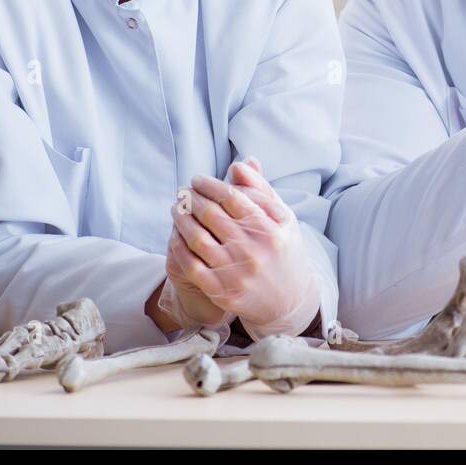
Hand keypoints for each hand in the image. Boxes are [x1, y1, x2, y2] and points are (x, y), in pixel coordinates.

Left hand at [167, 157, 319, 338]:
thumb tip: (239, 164)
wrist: (290, 301)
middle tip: (182, 192)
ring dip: (181, 219)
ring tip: (176, 209)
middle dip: (191, 198)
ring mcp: (236, 272)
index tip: (197, 180)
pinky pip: (191, 265)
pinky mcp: (222, 291)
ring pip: (197, 238)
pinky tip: (175, 236)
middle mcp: (253, 250)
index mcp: (270, 228)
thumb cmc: (284, 251)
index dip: (209, 184)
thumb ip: (261, 190)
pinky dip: (179, 247)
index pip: (231, 196)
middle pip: (211, 215)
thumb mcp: (282, 218)